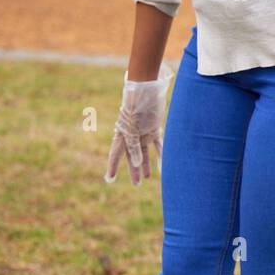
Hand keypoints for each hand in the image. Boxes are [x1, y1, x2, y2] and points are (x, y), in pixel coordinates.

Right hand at [105, 64, 173, 184]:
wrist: (147, 89)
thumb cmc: (136, 106)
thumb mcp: (133, 127)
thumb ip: (134, 145)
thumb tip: (136, 163)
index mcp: (122, 134)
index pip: (115, 154)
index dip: (112, 167)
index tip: (110, 180)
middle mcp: (132, 135)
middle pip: (132, 156)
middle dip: (134, 170)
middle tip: (137, 184)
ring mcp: (143, 132)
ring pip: (145, 152)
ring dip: (146, 164)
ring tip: (148, 177)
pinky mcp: (155, 128)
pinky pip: (158, 145)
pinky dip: (161, 155)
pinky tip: (164, 165)